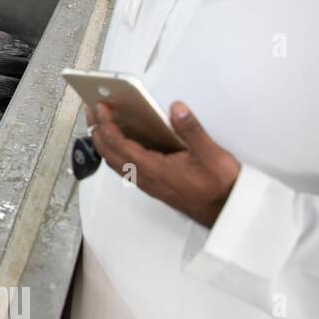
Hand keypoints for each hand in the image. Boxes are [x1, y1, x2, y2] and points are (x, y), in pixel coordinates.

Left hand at [87, 100, 240, 227]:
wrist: (227, 211)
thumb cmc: (219, 186)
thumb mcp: (210, 154)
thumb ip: (191, 130)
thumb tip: (176, 108)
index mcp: (154, 169)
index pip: (119, 144)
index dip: (106, 125)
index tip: (100, 107)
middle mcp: (145, 178)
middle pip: (109, 153)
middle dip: (97, 130)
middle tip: (91, 110)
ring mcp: (147, 182)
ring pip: (114, 161)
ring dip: (103, 141)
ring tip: (100, 122)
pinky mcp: (152, 184)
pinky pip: (124, 167)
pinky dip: (115, 151)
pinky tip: (120, 141)